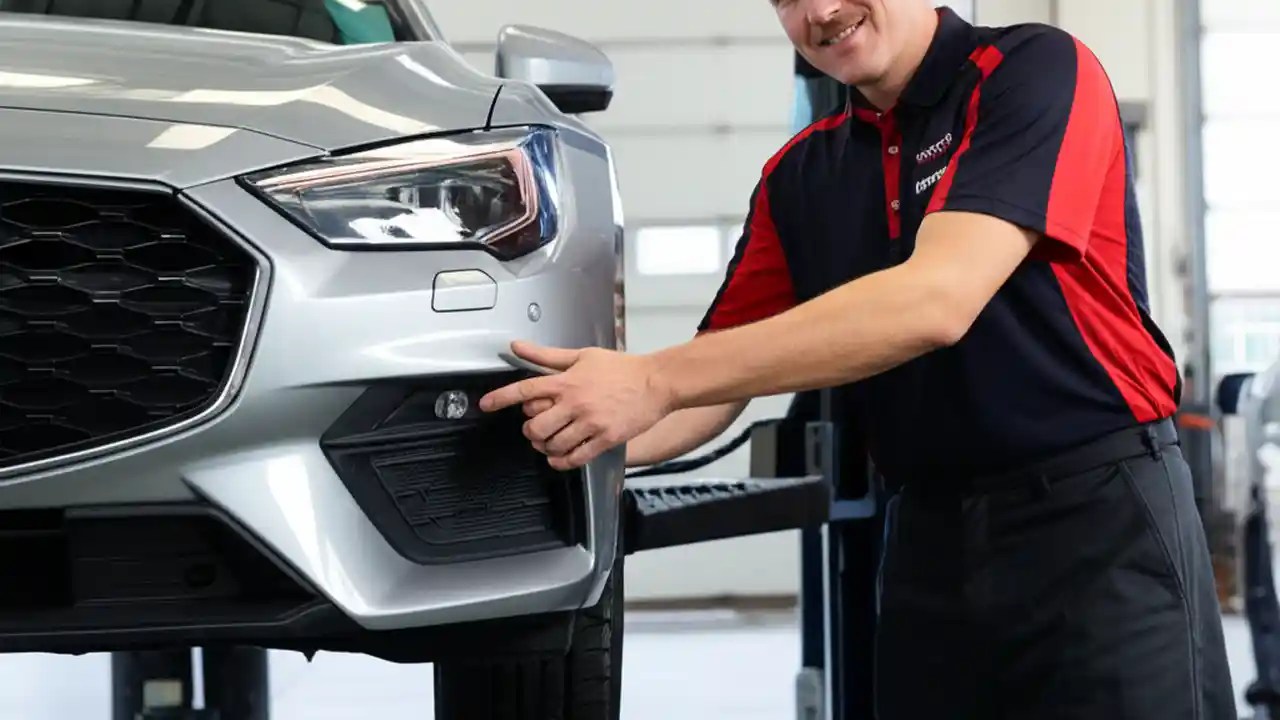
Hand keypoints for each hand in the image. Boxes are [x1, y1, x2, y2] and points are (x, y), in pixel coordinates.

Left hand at [479, 340, 675, 469]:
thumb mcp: (582, 356)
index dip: (501, 398)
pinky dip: (562, 461)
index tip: (486, 404)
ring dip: (545, 446)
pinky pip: (575, 457)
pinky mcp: (605, 438)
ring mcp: (590, 423)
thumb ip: (547, 355)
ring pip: (553, 444)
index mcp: (567, 381)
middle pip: (535, 425)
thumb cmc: (621, 369)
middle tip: (534, 428)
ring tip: (548, 442)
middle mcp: (575, 403)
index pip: (525, 390)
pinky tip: (560, 458)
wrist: (656, 382)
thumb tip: (519, 346)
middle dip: (529, 430)